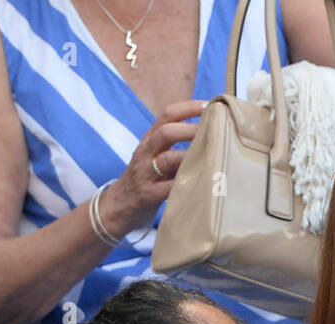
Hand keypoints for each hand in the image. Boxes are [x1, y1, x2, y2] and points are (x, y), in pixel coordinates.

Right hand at [100, 100, 206, 236]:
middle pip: (166, 132)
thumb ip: (176, 144)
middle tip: (216, 132)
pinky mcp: (148, 195)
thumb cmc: (146, 178)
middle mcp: (146, 153)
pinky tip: (204, 182)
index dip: (189, 107)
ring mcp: (145, 174)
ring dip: (191, 155)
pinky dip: (186, 184)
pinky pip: (169, 188)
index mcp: (150, 139)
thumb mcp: (154, 155)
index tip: (211, 106)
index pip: (168, 114)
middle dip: (191, 130)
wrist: (118, 206)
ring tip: (213, 155)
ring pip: (168, 159)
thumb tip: (210, 131)